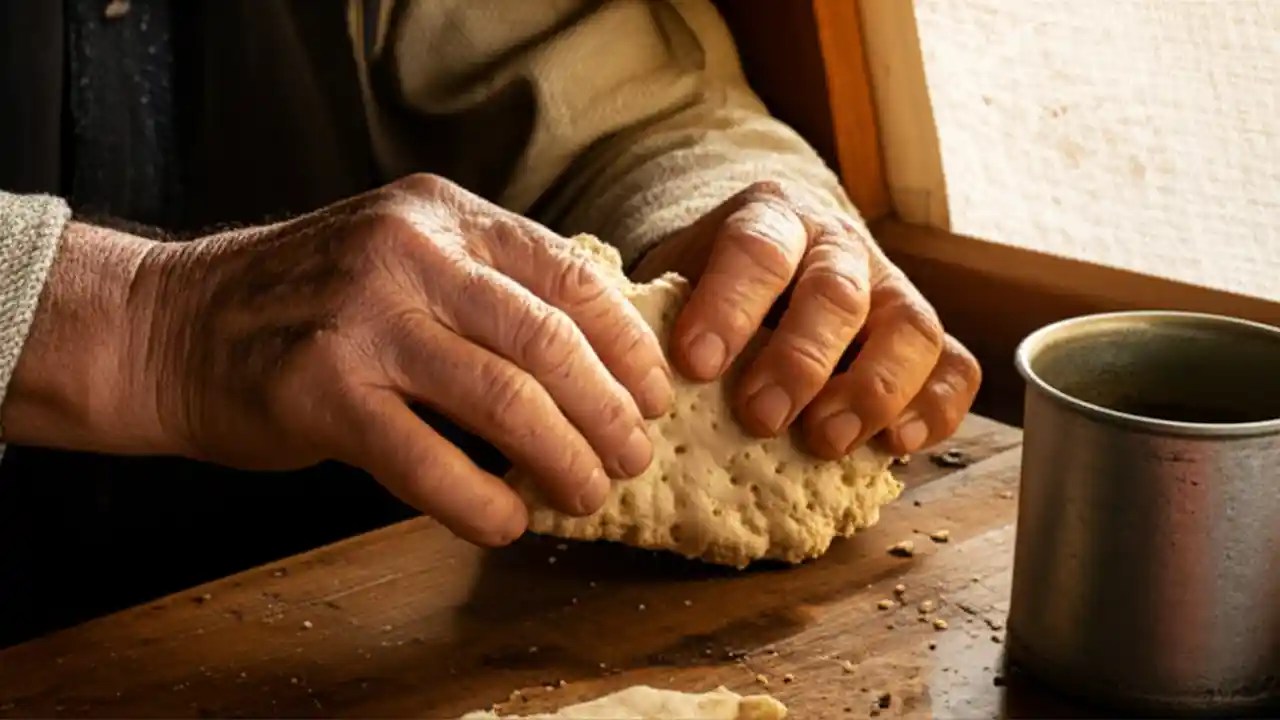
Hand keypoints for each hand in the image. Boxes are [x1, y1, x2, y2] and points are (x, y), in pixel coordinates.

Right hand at [6, 175, 672, 545]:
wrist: (172, 325)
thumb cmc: (309, 301)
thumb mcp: (403, 252)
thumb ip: (488, 284)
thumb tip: (602, 357)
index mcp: (441, 214)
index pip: (568, 273)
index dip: (625, 344)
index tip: (654, 395)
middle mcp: (406, 253)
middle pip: (548, 341)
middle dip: (608, 412)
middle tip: (632, 458)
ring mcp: (361, 320)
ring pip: (503, 400)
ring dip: (562, 460)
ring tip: (587, 493)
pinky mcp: (319, 392)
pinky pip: (428, 461)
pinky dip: (482, 503)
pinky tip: (507, 522)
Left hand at [633, 181, 979, 458]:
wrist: (763, 264)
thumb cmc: (709, 290)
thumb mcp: (674, 281)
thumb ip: (657, 317)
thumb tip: (621, 385)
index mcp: (770, 218)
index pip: (757, 249)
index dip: (728, 305)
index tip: (695, 362)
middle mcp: (839, 245)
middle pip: (838, 292)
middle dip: (800, 359)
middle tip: (761, 416)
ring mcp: (892, 288)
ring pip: (911, 327)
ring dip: (872, 391)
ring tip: (825, 441)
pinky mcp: (924, 337)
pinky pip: (954, 367)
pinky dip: (935, 408)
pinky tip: (897, 443)